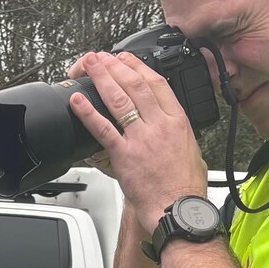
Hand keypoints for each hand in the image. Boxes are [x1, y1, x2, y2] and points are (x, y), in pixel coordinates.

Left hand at [65, 50, 209, 220]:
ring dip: (101, 79)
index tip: (126, 58)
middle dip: (115, 67)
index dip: (138, 67)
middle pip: (135, 85)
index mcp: (177, 122)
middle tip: (101, 57)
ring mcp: (141, 138)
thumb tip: (171, 127)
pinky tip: (76, 101)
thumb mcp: (192, 151)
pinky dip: (88, 113)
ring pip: (118, 100)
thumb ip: (177, 134)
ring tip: (89, 66)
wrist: (179, 210)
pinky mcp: (124, 155)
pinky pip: (103, 129)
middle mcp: (159, 125)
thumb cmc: (185, 187)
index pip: (157, 84)